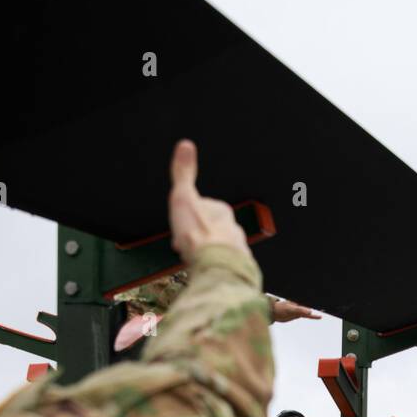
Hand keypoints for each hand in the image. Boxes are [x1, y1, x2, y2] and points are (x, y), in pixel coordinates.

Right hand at [168, 139, 247, 261]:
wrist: (214, 268)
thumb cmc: (198, 236)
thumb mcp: (184, 198)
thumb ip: (184, 173)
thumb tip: (186, 145)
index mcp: (221, 211)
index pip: (204, 210)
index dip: (188, 219)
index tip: (179, 229)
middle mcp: (233, 229)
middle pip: (212, 230)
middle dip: (198, 237)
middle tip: (184, 247)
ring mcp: (237, 250)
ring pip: (219, 248)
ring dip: (206, 253)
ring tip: (193, 261)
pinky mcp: (237, 269)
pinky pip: (223, 265)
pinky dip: (214, 267)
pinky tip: (204, 271)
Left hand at [269, 297, 320, 322]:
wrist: (274, 314)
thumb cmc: (281, 308)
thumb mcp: (291, 309)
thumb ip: (301, 310)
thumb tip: (310, 312)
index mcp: (299, 300)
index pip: (309, 299)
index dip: (316, 297)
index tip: (324, 297)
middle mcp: (300, 303)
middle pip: (310, 303)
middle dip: (317, 304)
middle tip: (326, 303)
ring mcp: (300, 309)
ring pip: (310, 309)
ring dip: (316, 310)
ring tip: (324, 310)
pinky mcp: (299, 315)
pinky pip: (308, 316)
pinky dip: (313, 316)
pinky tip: (319, 317)